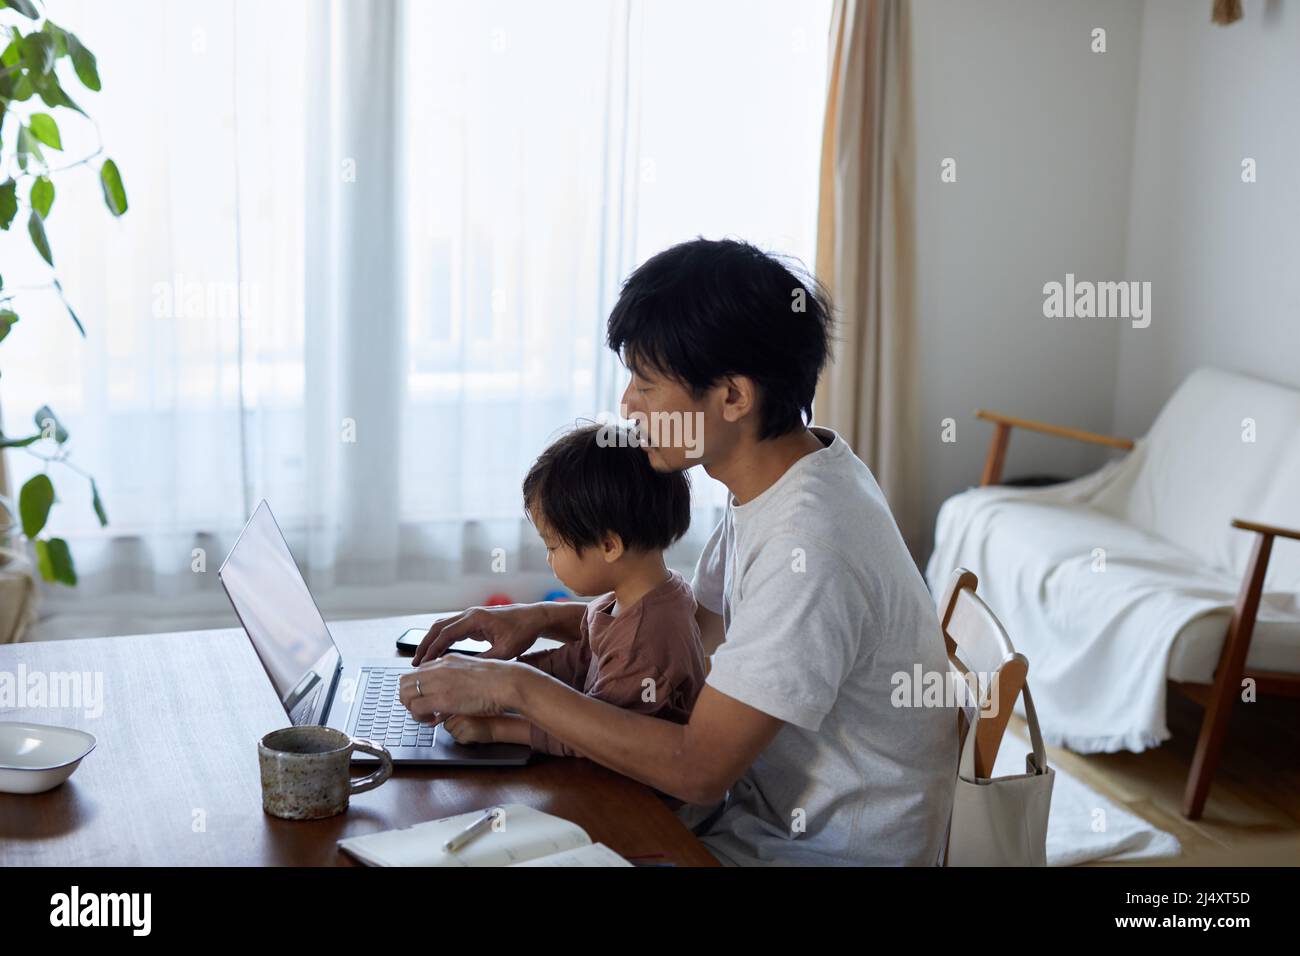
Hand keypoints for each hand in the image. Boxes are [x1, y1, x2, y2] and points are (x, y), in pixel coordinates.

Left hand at [400, 653, 526, 723]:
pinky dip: (420, 717)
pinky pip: (416, 709)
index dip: (415, 689)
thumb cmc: (497, 680)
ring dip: (412, 710)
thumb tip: (450, 690)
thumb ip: (457, 677)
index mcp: (446, 660)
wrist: (507, 682)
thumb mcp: (472, 671)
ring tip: (426, 717)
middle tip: (420, 710)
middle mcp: (438, 669)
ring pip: (406, 696)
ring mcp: (439, 683)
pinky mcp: (442, 699)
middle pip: (404, 683)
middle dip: (408, 699)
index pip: (415, 672)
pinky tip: (432, 721)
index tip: (422, 699)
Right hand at [411, 604, 546, 664]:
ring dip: (432, 642)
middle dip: (425, 644)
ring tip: (423, 660)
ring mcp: (472, 617)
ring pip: (444, 627)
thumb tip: (464, 672)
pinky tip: (439, 655)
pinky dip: (443, 641)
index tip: (423, 663)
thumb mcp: (505, 651)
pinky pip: (453, 630)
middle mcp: (470, 615)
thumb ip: (484, 660)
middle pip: (439, 627)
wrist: (535, 618)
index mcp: (476, 619)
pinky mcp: (475, 622)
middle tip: (415, 663)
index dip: (432, 649)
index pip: (446, 633)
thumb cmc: (522, 632)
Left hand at [443, 715, 495, 744]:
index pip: (445, 716)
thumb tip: (440, 718)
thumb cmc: (485, 719)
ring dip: (460, 735)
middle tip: (466, 727)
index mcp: (460, 704)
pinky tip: (473, 736)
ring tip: (471, 731)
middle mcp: (461, 712)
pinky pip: (459, 740)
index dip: (450, 722)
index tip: (456, 724)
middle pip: (447, 726)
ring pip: (453, 734)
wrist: (498, 725)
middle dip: (454, 729)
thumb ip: (456, 713)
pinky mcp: (467, 732)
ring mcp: (464, 722)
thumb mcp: (468, 711)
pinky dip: (465, 740)